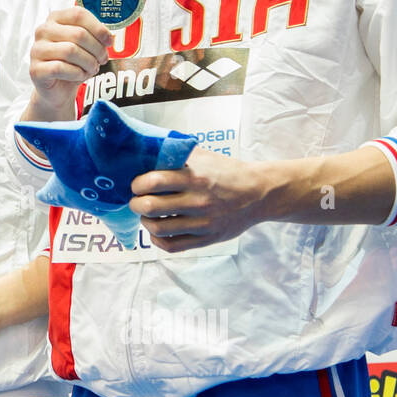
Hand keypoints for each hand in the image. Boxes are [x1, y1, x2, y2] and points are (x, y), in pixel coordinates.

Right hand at [25, 7, 112, 121]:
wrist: (58, 89)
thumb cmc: (72, 64)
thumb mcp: (85, 45)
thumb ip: (94, 35)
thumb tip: (108, 36)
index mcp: (55, 19)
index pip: (78, 14)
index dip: (98, 28)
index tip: (109, 41)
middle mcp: (43, 31)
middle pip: (78, 34)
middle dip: (97, 49)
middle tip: (102, 59)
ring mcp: (37, 50)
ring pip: (70, 51)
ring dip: (88, 63)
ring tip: (92, 69)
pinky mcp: (36, 70)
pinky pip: (60, 68)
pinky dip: (76, 73)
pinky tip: (80, 76)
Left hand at [129, 148, 274, 251]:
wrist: (259, 193)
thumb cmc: (228, 172)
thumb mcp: (204, 157)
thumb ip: (178, 154)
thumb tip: (148, 150)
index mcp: (195, 177)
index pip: (154, 181)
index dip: (137, 184)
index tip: (136, 185)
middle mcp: (198, 201)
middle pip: (150, 207)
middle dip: (136, 204)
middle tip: (137, 201)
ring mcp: (203, 223)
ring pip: (159, 228)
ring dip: (145, 222)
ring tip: (147, 216)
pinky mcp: (207, 239)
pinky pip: (173, 246)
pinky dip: (158, 240)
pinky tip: (157, 231)